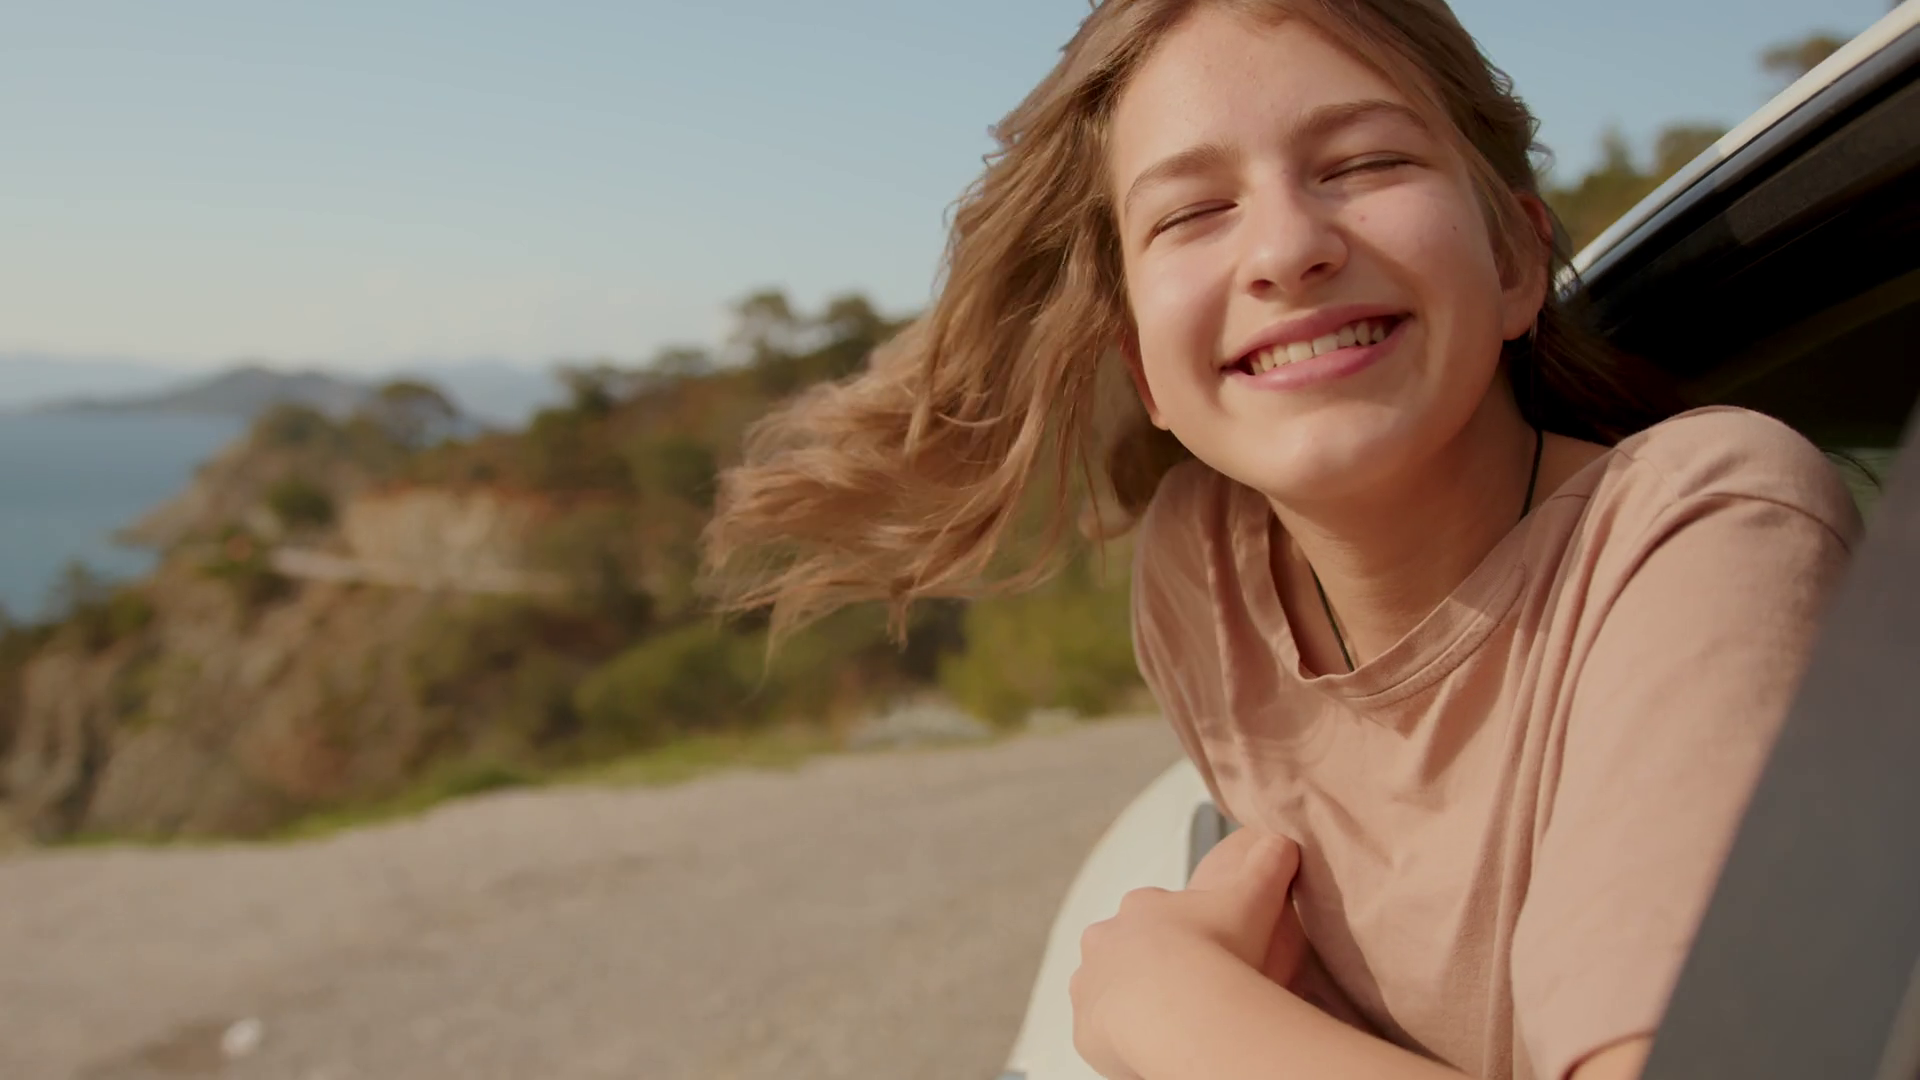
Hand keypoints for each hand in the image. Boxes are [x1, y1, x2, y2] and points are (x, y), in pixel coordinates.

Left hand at [1068, 828, 1302, 1077]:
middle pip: (1126, 952)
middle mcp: (1104, 940)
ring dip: (1132, 1003)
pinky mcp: (1084, 1027)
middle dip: (1151, 969)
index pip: (1157, 916)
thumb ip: (1267, 866)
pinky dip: (1122, 1039)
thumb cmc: (1217, 953)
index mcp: (1141, 907)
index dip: (1184, 937)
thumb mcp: (1253, 899)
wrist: (1183, 1011)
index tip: (1207, 956)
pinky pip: (1102, 1034)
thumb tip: (1284, 841)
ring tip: (1172, 1023)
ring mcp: (1088, 983)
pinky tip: (1153, 1045)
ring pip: (1109, 992)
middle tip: (1189, 992)